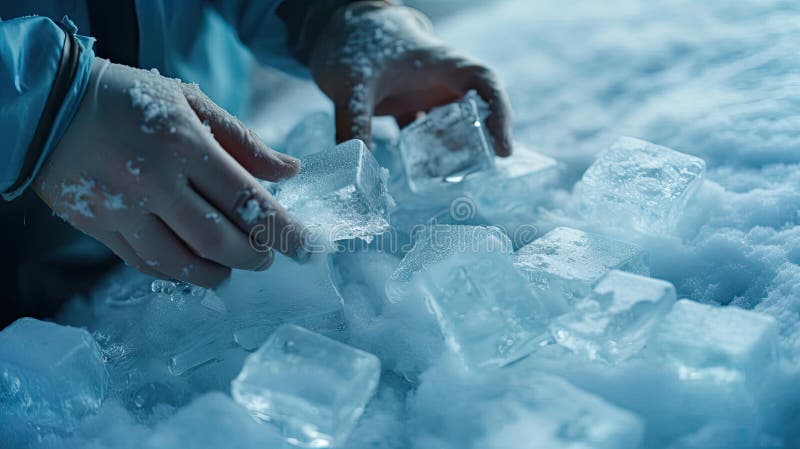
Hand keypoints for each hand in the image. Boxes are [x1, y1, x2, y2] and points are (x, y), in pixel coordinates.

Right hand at [34, 59, 306, 286]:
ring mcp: (120, 208)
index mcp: (183, 145)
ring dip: (217, 273)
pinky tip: (194, 267)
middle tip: (267, 256)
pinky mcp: (97, 225)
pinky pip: (145, 263)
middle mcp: (152, 181)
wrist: (51, 104)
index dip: (284, 230)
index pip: (247, 200)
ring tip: (231, 267)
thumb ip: (244, 141)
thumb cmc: (132, 99)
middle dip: (254, 256)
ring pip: (179, 263)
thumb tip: (291, 171)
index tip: (308, 248)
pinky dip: (177, 272)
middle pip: (218, 240)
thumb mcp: (192, 103)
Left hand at [310, 3, 511, 155]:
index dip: (499, 114)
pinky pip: (431, 134)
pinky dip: (431, 153)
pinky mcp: (413, 109)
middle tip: (480, 171)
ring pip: (456, 124)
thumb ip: (353, 124)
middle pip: (478, 110)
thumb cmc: (359, 45)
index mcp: (442, 64)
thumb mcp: (351, 85)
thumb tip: (356, 164)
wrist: (346, 33)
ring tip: (451, 177)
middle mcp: (443, 81)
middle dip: (483, 142)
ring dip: (457, 150)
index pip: (484, 84)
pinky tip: (424, 173)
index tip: (502, 149)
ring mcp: (429, 96)